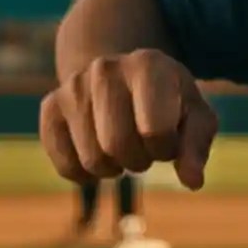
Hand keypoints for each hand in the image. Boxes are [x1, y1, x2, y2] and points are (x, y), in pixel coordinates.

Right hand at [39, 49, 219, 189]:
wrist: (126, 77)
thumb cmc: (170, 102)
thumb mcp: (195, 116)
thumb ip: (196, 146)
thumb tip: (193, 182)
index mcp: (149, 64)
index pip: (155, 131)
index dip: (166, 149)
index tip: (170, 139)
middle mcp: (105, 69)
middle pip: (118, 146)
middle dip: (139, 160)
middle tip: (146, 147)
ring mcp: (73, 86)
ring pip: (92, 160)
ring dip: (115, 168)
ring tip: (125, 146)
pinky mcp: (50, 106)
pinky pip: (65, 165)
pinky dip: (85, 175)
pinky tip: (100, 154)